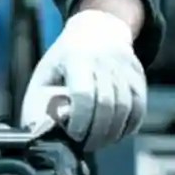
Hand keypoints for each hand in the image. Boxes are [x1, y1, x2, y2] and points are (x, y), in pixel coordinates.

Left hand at [20, 9, 145, 150]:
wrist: (97, 29)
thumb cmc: (64, 58)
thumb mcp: (45, 72)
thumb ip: (39, 100)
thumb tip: (35, 131)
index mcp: (76, 59)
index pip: (83, 94)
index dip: (80, 119)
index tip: (74, 134)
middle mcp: (104, 62)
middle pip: (107, 105)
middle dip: (97, 132)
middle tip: (86, 145)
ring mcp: (124, 69)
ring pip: (126, 109)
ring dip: (113, 133)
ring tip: (98, 142)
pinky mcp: (138, 77)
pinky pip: (139, 108)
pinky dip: (128, 126)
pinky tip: (115, 134)